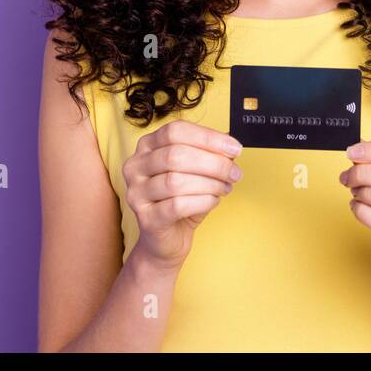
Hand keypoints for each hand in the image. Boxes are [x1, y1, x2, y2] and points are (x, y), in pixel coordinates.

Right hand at [123, 119, 242, 270]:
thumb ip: (209, 155)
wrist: (166, 240)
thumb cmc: (182, 200)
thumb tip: (231, 149)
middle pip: (176, 155)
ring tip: (225, 188)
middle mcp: (136, 166)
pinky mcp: (146, 218)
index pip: (175, 131)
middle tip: (235, 173)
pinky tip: (213, 201)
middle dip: (213, 163)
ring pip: (176, 181)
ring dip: (210, 184)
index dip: (208, 138)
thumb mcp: (196, 171)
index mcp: (147, 146)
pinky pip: (177, 205)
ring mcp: (136, 193)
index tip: (234, 148)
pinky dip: (203, 201)